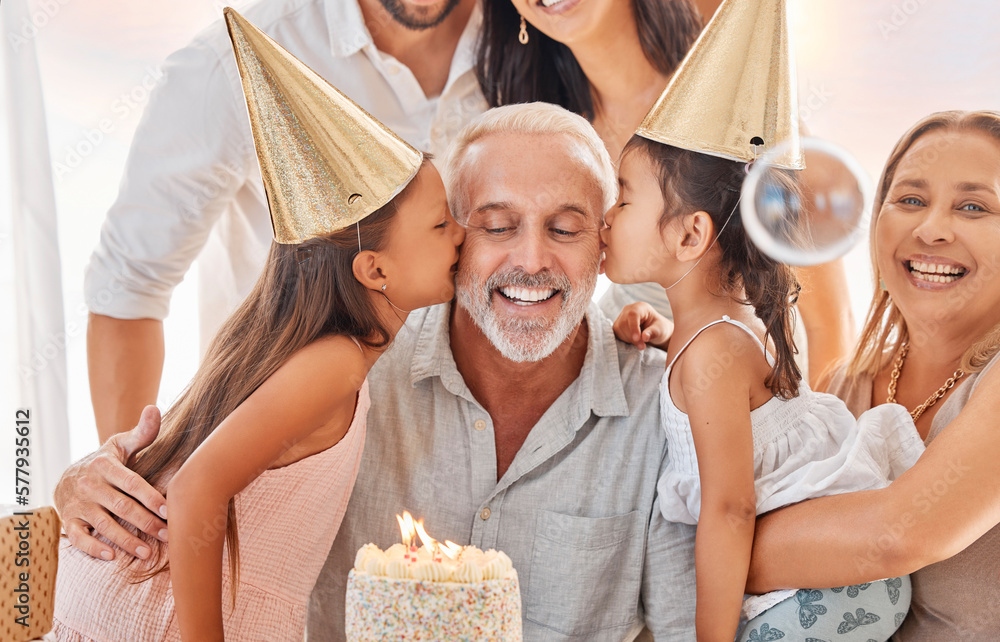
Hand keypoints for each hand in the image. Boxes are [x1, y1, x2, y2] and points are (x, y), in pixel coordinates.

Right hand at [54, 405, 167, 560]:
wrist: (68, 476)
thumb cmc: (105, 461)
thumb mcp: (120, 445)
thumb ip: (142, 433)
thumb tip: (155, 408)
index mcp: (105, 465)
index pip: (131, 483)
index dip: (150, 497)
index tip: (169, 510)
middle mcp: (90, 485)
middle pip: (121, 506)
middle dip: (145, 522)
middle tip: (166, 535)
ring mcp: (78, 504)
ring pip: (104, 524)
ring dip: (125, 540)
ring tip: (147, 553)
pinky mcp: (69, 520)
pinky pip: (78, 537)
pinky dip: (93, 548)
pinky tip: (111, 556)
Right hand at [613, 302, 673, 350]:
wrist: (655, 332)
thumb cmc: (659, 329)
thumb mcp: (660, 330)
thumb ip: (653, 333)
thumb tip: (644, 337)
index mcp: (641, 307)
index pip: (633, 314)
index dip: (633, 327)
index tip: (637, 339)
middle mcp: (629, 309)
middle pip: (624, 323)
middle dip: (632, 337)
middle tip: (642, 346)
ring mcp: (622, 317)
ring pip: (619, 329)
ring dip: (629, 339)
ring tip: (640, 343)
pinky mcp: (618, 325)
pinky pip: (616, 333)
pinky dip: (624, 340)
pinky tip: (634, 341)